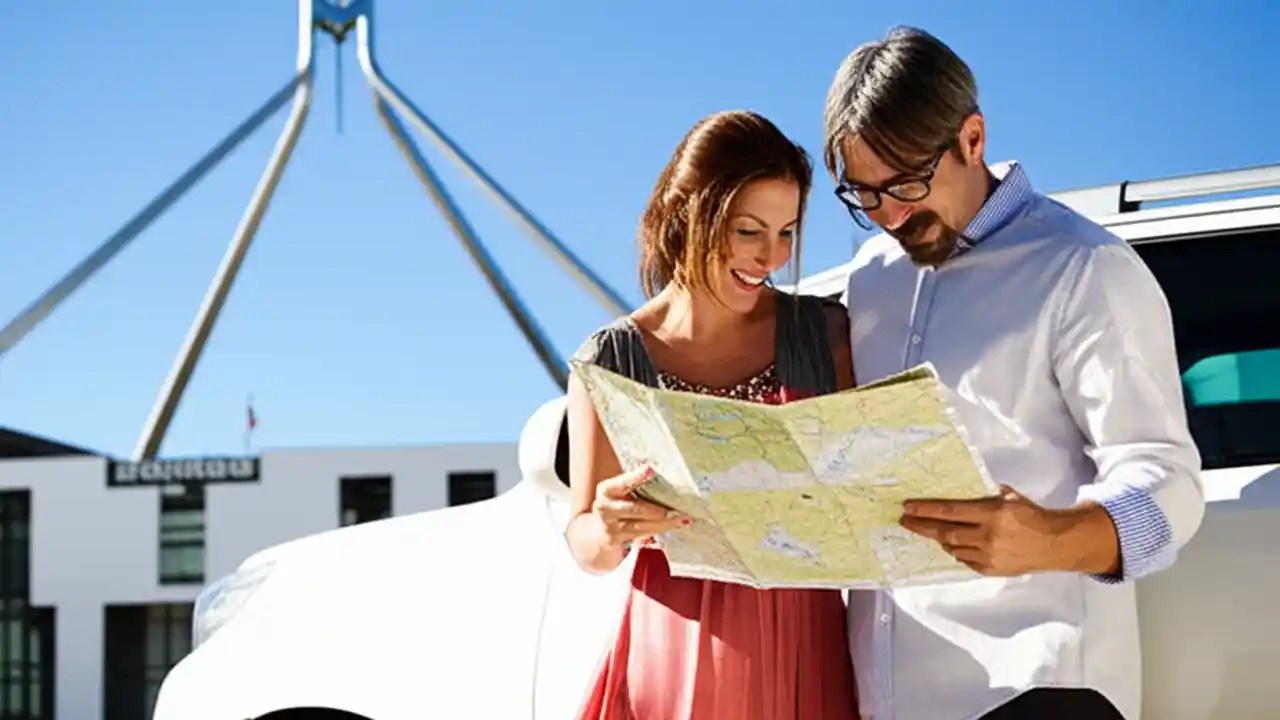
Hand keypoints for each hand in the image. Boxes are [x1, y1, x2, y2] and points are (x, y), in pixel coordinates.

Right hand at [591, 465, 689, 550]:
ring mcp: (609, 526)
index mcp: (606, 489)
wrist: (599, 529)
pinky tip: (672, 526)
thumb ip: (636, 485)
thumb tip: (662, 478)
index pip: (623, 482)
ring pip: (642, 525)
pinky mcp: (615, 540)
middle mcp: (604, 507)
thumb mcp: (621, 491)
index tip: (651, 471)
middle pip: (636, 509)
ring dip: (664, 523)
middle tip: (678, 508)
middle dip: (658, 510)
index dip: (637, 477)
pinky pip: (642, 535)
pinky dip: (659, 530)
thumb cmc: (618, 504)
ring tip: (681, 519)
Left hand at [899, 485, 1111, 575]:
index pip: (950, 511)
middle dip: (922, 526)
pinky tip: (952, 545)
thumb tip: (971, 489)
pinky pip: (965, 561)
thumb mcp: (1013, 498)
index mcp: (991, 514)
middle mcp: (987, 535)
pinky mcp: (991, 569)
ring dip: (940, 539)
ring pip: (953, 547)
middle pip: (945, 532)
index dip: (926, 510)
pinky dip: (957, 552)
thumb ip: (991, 495)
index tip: (908, 508)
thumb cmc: (1034, 516)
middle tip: (905, 521)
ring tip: (929, 531)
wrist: (1055, 544)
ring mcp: (988, 555)